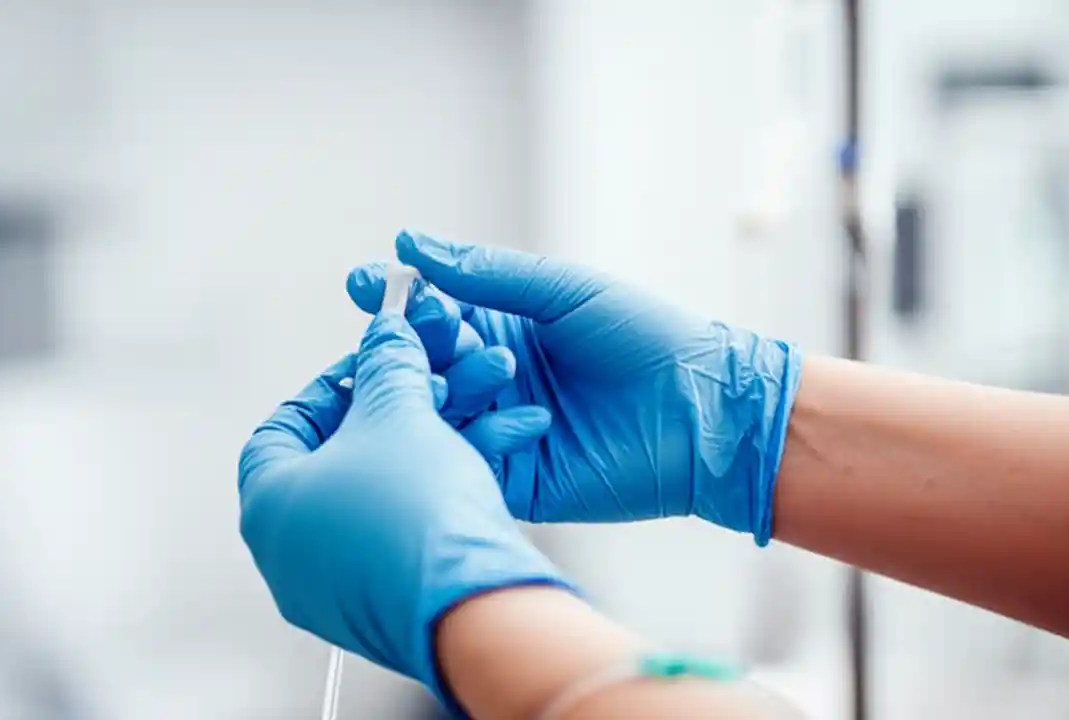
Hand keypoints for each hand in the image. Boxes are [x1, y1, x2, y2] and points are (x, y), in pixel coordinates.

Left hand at [237, 313, 569, 706]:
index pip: (284, 425)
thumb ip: (388, 364)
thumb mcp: (400, 413)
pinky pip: (404, 535)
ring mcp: (335, 588)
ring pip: (379, 496)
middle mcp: (290, 555)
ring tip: (467, 420)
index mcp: (268, 506)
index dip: (332, 385)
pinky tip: (479, 465)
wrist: (478, 606)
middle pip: (336, 460)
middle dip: (391, 414)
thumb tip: (385, 336)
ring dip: (425, 450)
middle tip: (424, 389)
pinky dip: (436, 496)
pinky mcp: (385, 606)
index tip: (373, 365)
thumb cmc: (418, 517)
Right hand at [347, 232, 802, 543]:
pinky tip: (478, 412)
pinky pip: (464, 458)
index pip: (431, 314)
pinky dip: (460, 436)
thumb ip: (487, 274)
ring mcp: (498, 429)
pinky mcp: (511, 477)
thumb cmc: (646, 339)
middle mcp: (492, 379)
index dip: (396, 299)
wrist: (703, 412)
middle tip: (400, 330)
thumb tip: (411, 243)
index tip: (364, 283)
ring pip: (433, 412)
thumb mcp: (563, 292)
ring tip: (443, 368)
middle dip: (404, 345)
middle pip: (421, 363)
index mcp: (503, 329)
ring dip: (430, 386)